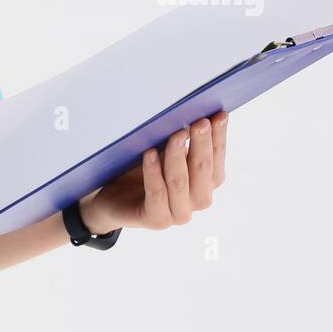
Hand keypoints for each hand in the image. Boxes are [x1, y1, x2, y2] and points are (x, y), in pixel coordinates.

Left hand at [80, 112, 228, 233]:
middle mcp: (198, 201)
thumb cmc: (142, 172)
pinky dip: (153, 172)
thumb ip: (181, 140)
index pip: (217, 159)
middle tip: (199, 122)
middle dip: (202, 144)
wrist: (113, 200)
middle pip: (203, 170)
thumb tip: (192, 111)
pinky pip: (156, 193)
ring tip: (175, 134)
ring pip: (180, 182)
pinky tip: (149, 154)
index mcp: (206, 184)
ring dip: (178, 156)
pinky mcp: (156, 220)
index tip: (219, 115)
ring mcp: (178, 214)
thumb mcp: (163, 153)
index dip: (219, 138)